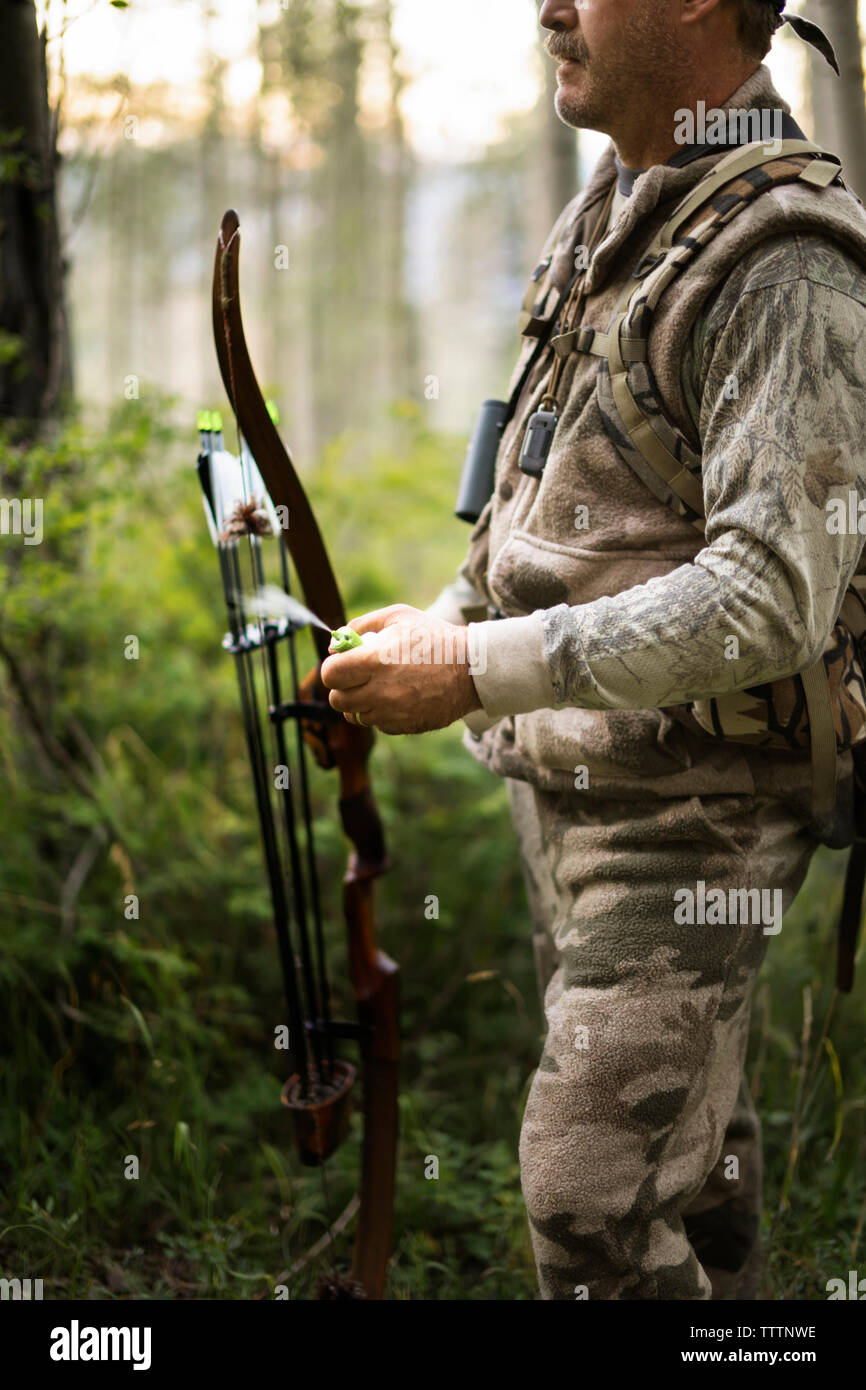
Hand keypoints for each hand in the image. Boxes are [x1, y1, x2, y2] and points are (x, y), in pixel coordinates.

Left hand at [320, 604, 483, 734]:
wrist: (472, 669)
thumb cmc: (434, 638)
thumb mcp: (399, 616)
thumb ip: (361, 625)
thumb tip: (336, 644)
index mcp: (375, 660)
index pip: (330, 674)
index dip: (333, 668)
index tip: (343, 664)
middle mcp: (380, 691)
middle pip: (337, 700)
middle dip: (343, 687)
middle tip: (358, 676)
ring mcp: (392, 713)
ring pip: (355, 715)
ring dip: (361, 701)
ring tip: (381, 686)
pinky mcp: (403, 727)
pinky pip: (377, 724)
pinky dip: (381, 713)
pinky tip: (398, 697)